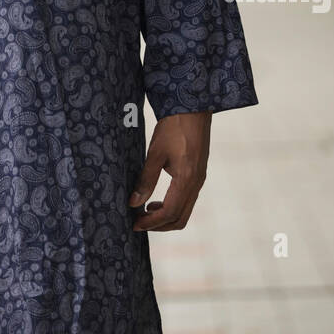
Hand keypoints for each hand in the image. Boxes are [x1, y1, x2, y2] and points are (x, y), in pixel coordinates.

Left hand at [128, 110, 210, 231]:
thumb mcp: (156, 152)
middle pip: (179, 218)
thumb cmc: (174, 127)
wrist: (193, 108)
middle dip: (159, 225)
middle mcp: (197, 183)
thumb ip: (146, 179)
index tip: (135, 224)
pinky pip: (187, 200)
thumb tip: (134, 203)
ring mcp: (199, 180)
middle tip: (138, 221)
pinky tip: (157, 200)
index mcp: (187, 179)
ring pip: (184, 211)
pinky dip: (172, 207)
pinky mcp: (198, 175)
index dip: (152, 222)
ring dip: (165, 217)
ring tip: (145, 211)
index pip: (170, 212)